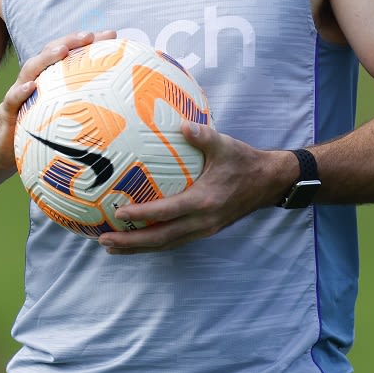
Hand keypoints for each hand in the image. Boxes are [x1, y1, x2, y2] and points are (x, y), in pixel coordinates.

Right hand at [0, 30, 115, 175]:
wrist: (3, 155)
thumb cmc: (38, 136)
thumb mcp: (64, 122)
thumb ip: (86, 113)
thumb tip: (124, 114)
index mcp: (50, 81)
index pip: (70, 55)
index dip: (89, 43)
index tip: (112, 36)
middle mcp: (35, 81)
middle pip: (51, 53)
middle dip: (70, 40)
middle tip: (90, 35)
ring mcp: (19, 94)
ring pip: (31, 69)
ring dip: (47, 58)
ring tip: (63, 51)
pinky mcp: (7, 112)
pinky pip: (12, 99)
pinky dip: (20, 91)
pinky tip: (31, 87)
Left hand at [97, 121, 288, 253]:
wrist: (269, 182)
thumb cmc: (245, 162)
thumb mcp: (226, 146)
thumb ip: (203, 136)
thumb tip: (182, 124)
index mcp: (205, 201)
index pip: (167, 212)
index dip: (142, 215)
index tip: (118, 214)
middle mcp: (203, 222)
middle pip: (161, 238)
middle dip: (131, 243)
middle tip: (104, 241)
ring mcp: (204, 230)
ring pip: (167, 244)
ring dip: (139, 248)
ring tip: (112, 247)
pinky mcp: (205, 230)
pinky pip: (175, 241)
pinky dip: (153, 243)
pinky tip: (137, 240)